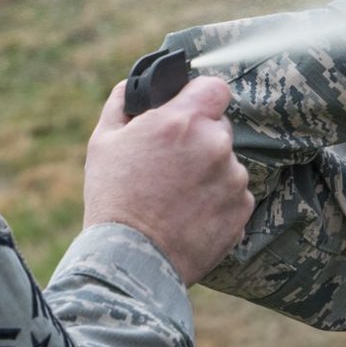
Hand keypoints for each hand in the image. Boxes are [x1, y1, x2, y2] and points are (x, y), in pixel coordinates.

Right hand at [82, 76, 254, 285]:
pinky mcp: (242, 209)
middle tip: (171, 164)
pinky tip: (189, 215)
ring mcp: (233, 178)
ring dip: (209, 173)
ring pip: (227, 163)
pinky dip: (217, 202)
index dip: (200, 97)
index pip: (214, 87)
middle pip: (219, 127)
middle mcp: (214, 144)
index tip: (188, 111)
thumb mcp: (103, 142)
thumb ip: (122, 104)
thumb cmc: (112, 199)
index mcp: (181, 121)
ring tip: (177, 197)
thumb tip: (132, 86)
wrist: (133, 259)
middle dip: (199, 139)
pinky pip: (234, 194)